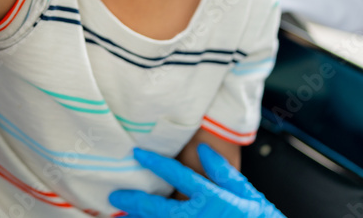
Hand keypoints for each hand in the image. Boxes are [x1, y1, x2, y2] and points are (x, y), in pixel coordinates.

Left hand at [109, 145, 285, 217]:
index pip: (178, 175)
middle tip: (115, 196)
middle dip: (136, 202)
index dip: (156, 163)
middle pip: (159, 208)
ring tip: (121, 217)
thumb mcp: (247, 193)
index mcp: (211, 198)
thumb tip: (203, 151)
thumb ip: (224, 172)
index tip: (138, 154)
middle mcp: (199, 216)